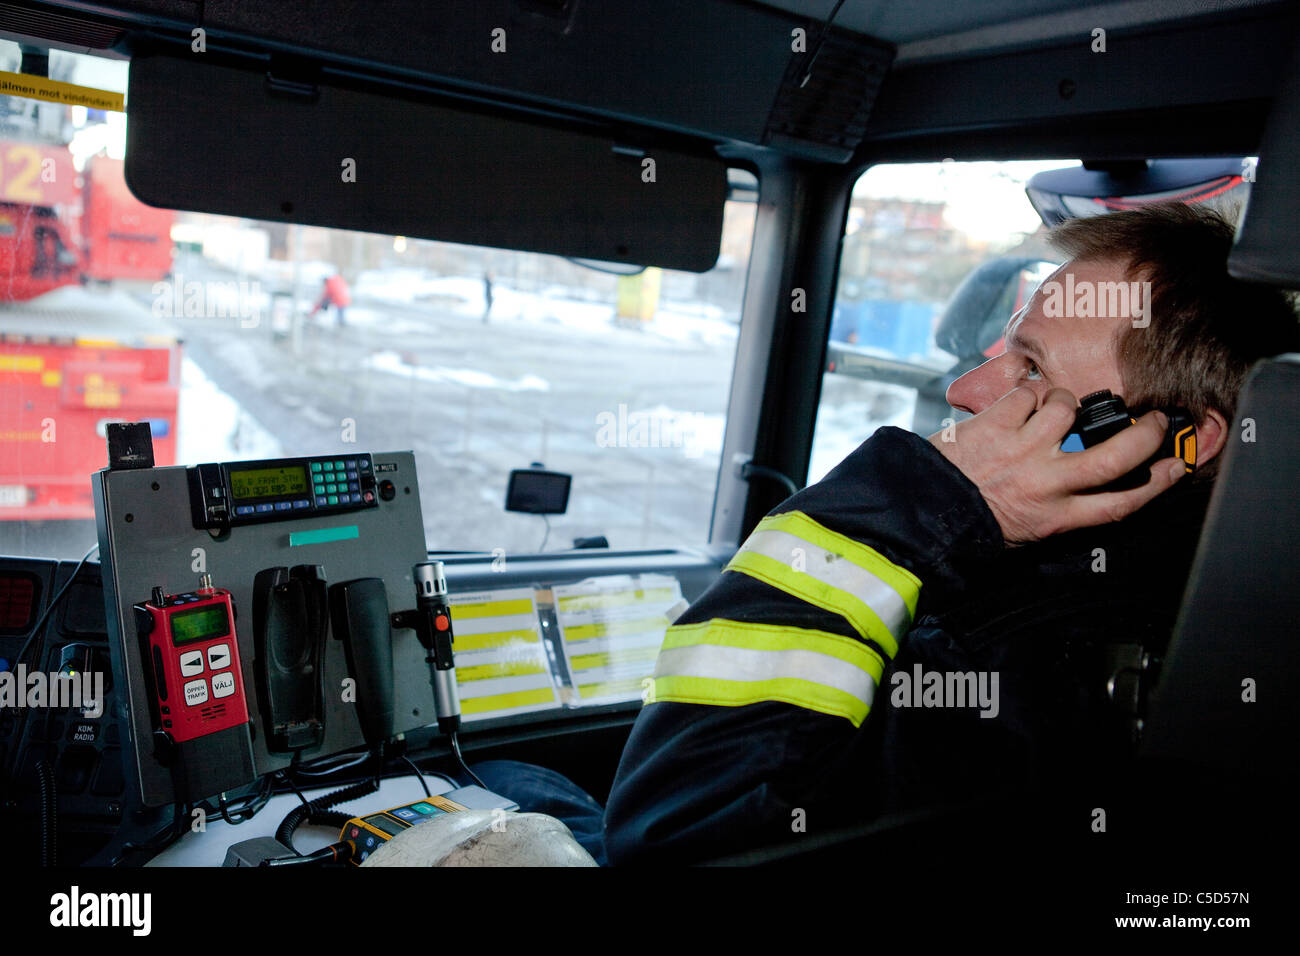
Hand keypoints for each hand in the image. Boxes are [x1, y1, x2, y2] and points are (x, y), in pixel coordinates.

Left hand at [928, 387, 1187, 543]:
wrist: (923, 511)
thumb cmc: (974, 521)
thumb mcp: (1027, 531)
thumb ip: (1063, 508)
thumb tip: (1092, 480)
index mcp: (1056, 517)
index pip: (1121, 504)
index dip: (1156, 484)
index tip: (1175, 467)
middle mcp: (1045, 484)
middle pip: (1114, 457)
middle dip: (1145, 436)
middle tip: (1152, 421)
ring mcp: (1020, 451)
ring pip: (1067, 410)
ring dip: (1066, 402)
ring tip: (1055, 407)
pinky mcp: (995, 426)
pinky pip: (1027, 395)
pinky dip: (1028, 393)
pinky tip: (1019, 404)